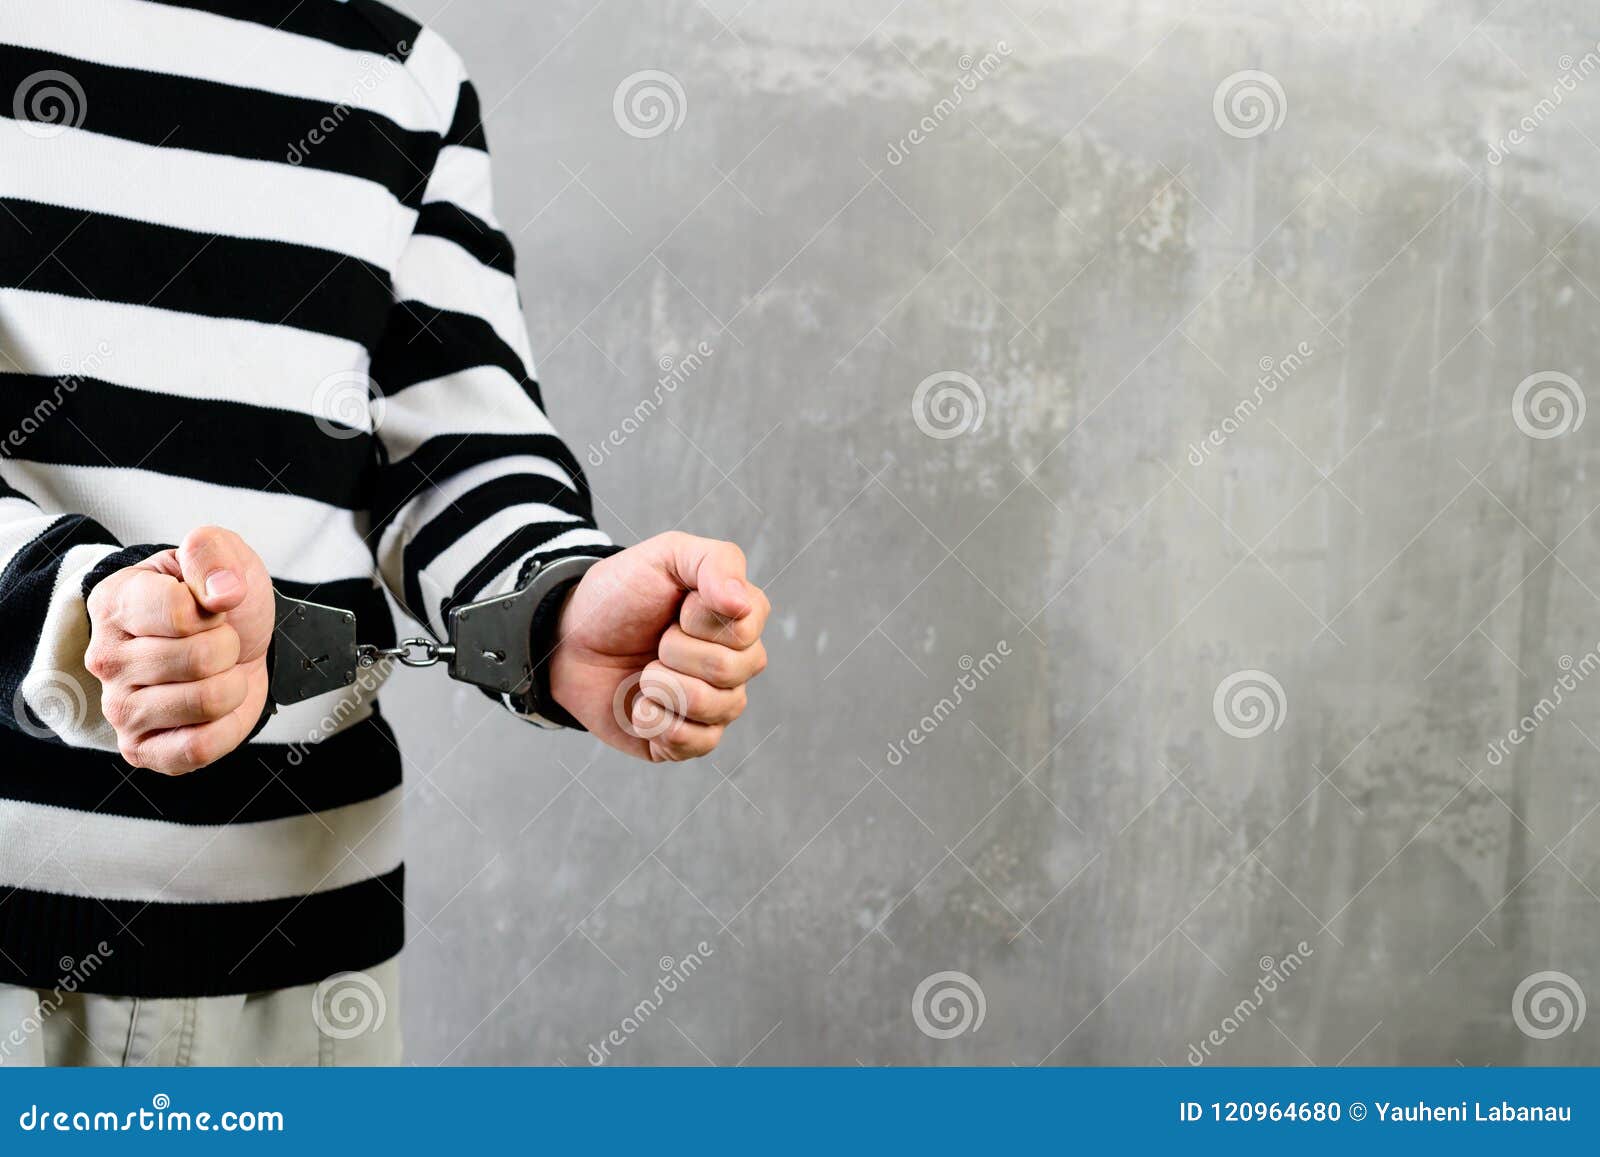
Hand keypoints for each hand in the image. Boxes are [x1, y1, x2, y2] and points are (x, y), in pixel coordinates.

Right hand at [85, 526, 273, 773]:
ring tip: (215, 672)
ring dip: (231, 685)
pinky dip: (226, 727)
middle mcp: (106, 658)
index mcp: (116, 602)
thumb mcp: (220, 557)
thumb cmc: (217, 603)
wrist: (234, 643)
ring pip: (207, 702)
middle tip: (216, 643)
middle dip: (229, 647)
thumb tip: (225, 591)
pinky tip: (214, 709)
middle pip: (201, 659)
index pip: (182, 611)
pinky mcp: (139, 749)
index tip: (210, 606)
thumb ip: (213, 554)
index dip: (216, 608)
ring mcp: (119, 709)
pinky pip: (198, 748)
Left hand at [548, 532, 769, 760]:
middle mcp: (737, 665)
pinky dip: (659, 723)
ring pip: (717, 708)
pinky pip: (697, 743)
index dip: (699, 620)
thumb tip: (743, 605)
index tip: (674, 608)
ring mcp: (715, 704)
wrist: (569, 641)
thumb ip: (716, 563)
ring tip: (644, 674)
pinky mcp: (689, 740)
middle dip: (675, 651)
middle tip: (655, 641)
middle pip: (731, 670)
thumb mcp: (665, 556)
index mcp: (739, 620)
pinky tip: (641, 706)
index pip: (745, 629)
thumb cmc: (620, 596)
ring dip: (664, 685)